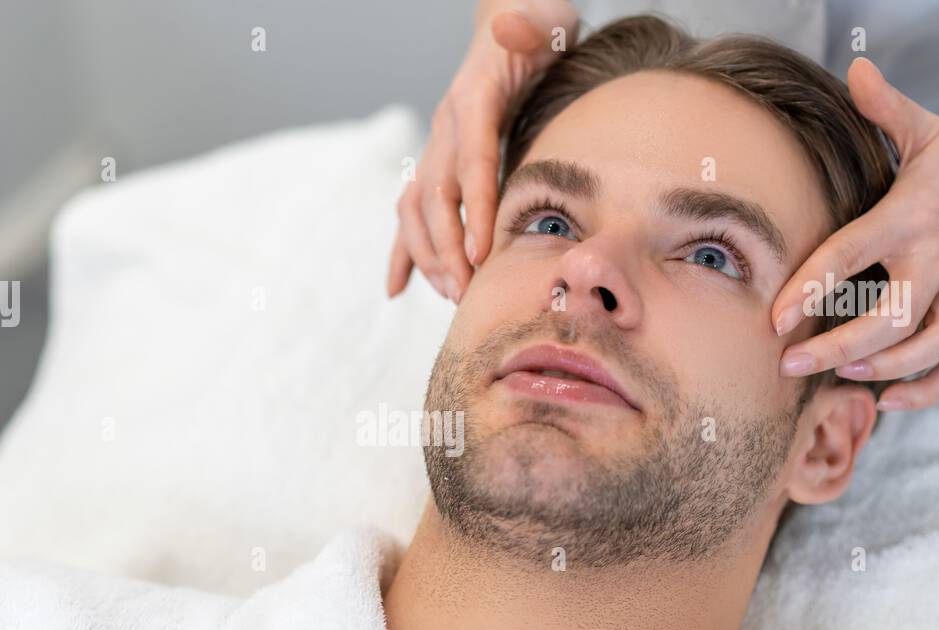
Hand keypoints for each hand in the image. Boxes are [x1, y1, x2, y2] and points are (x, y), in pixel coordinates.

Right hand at [387, 0, 579, 303]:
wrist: (512, 23)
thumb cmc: (536, 27)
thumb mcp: (540, 21)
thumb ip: (527, 28)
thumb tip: (512, 25)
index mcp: (472, 100)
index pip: (470, 163)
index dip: (473, 210)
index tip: (480, 256)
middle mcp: (445, 127)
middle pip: (434, 197)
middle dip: (447, 249)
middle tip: (465, 292)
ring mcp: (437, 146)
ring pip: (416, 210)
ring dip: (428, 257)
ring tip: (450, 294)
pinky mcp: (438, 162)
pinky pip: (410, 213)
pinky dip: (404, 252)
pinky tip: (398, 289)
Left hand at [773, 58, 938, 410]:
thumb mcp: (928, 130)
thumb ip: (886, 108)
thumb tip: (855, 70)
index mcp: (910, 217)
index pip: (850, 255)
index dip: (809, 288)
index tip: (772, 319)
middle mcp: (937, 260)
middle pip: (889, 318)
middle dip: (837, 347)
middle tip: (789, 366)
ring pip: (931, 346)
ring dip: (886, 368)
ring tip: (842, 376)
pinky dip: (931, 389)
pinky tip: (891, 400)